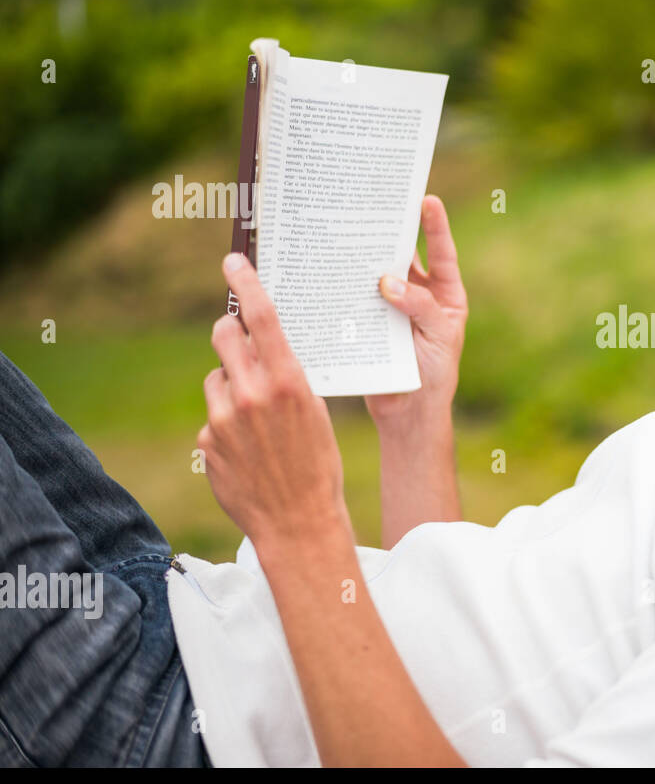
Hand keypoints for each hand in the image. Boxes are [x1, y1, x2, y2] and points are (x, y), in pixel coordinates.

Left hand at [199, 253, 351, 556]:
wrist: (299, 522)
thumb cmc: (318, 464)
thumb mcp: (315, 412)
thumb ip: (285, 379)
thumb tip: (262, 350)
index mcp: (288, 382)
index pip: (262, 319)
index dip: (246, 284)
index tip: (234, 261)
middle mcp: (252, 394)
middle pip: (225, 336)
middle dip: (231, 332)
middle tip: (239, 337)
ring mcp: (224, 419)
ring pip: (216, 378)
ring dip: (230, 386)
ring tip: (256, 419)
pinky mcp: (207, 442)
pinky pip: (213, 417)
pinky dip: (226, 426)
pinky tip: (248, 450)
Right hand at [366, 195, 467, 423]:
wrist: (408, 415)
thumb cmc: (434, 376)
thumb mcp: (438, 337)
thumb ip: (419, 307)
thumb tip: (388, 280)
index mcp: (444, 295)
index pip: (442, 254)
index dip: (435, 226)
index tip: (428, 200)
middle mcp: (417, 295)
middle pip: (404, 256)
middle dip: (391, 231)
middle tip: (376, 203)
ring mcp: (390, 307)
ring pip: (376, 274)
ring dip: (363, 256)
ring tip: (347, 228)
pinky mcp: (367, 322)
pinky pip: (355, 299)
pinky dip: (344, 285)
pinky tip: (329, 268)